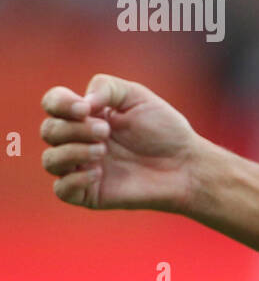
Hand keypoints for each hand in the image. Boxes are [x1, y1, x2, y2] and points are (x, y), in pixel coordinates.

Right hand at [41, 74, 200, 211]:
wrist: (185, 164)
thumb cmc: (164, 130)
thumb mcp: (138, 97)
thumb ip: (108, 88)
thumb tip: (83, 102)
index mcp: (86, 115)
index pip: (53, 103)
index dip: (60, 103)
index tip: (85, 108)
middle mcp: (78, 140)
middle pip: (49, 130)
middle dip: (74, 129)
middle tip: (105, 131)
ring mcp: (81, 167)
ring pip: (50, 160)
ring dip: (72, 151)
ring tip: (103, 150)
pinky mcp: (89, 193)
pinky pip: (61, 189)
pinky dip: (74, 179)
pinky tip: (99, 173)